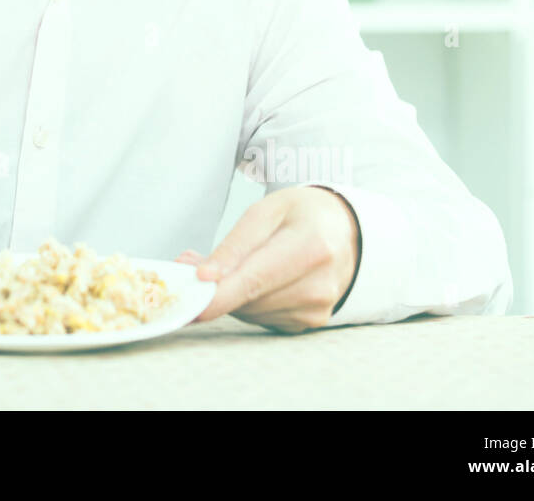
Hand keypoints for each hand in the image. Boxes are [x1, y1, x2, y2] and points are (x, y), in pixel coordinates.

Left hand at [175, 185, 360, 333]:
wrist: (342, 230)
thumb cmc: (301, 214)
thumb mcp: (265, 211)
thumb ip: (234, 245)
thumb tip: (202, 275)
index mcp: (312, 246)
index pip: (256, 279)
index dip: (220, 294)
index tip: (191, 304)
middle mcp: (320, 284)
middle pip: (250, 299)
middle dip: (217, 287)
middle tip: (195, 265)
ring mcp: (318, 308)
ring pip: (252, 312)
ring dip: (233, 294)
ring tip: (239, 264)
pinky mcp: (311, 322)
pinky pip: (262, 318)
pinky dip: (249, 302)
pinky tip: (258, 279)